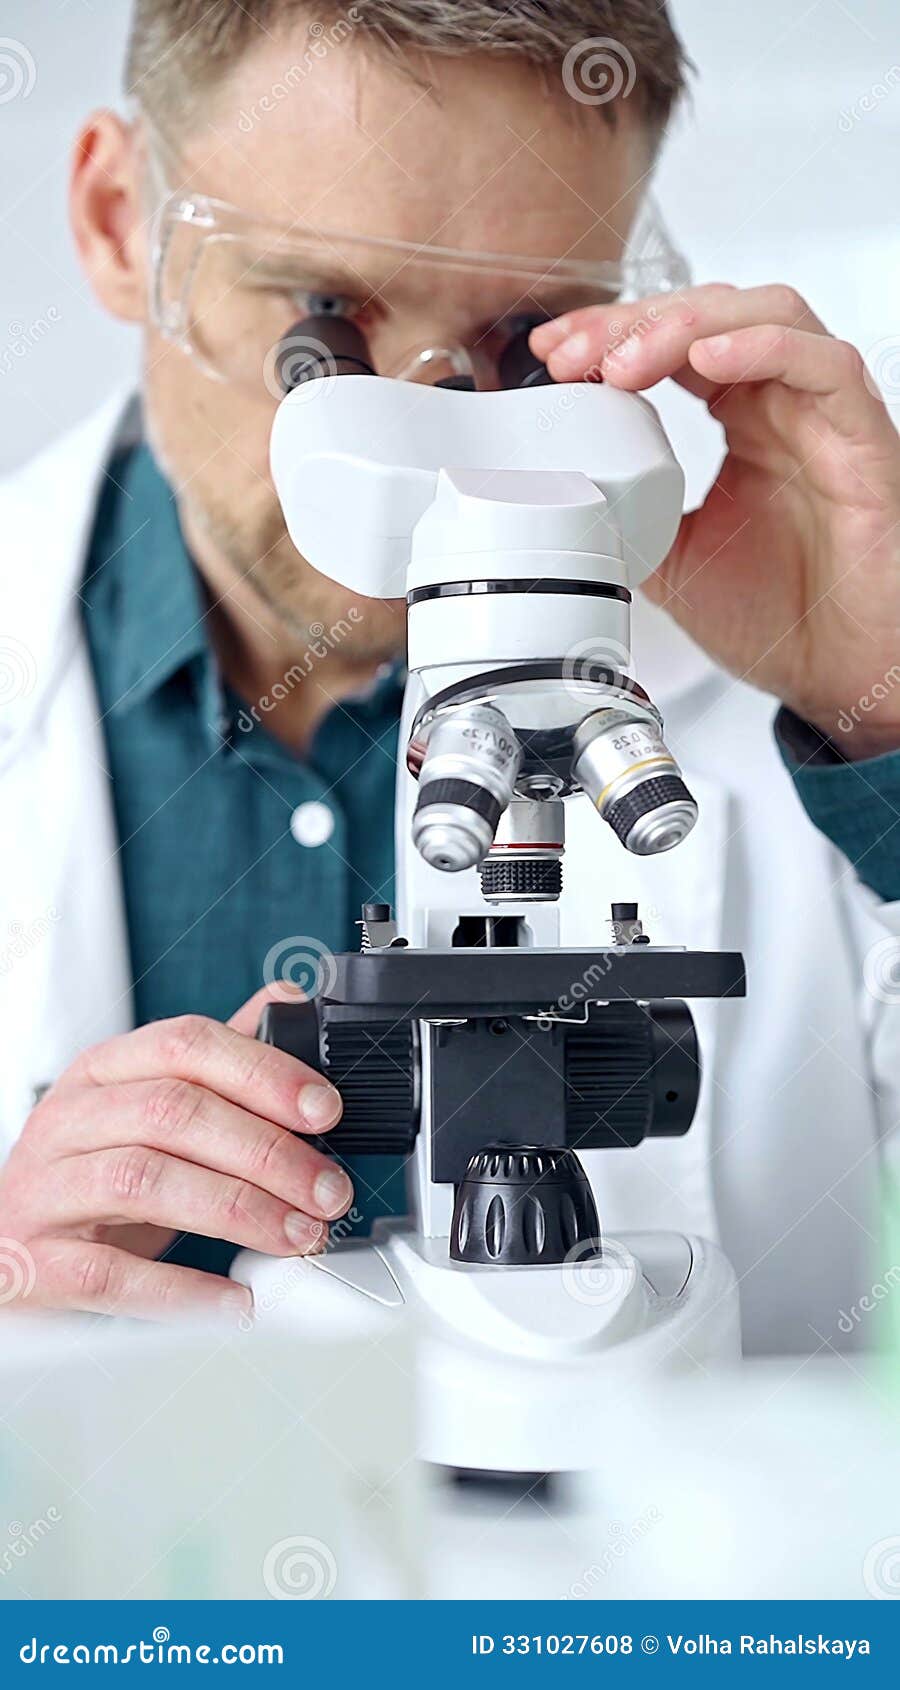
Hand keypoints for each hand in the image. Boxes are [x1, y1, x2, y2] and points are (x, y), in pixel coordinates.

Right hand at [0, 988, 351, 1322]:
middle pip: (172, 1112)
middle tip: (327, 1190)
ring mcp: (45, 1189)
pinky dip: (182, 1290)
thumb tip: (287, 1001)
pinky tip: (235, 1300)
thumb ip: (214, 1062)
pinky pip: (112, 1274)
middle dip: (267, 1151)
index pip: (184, 1044)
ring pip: (144, 1181)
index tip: (325, 1109)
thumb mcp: (146, 1108)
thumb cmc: (89, 1175)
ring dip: (238, 1209)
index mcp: (102, 1070)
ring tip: (299, 1235)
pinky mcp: (35, 1263)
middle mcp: (67, 1120)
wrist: (8, 1248)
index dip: (262, 1073)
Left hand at [531, 285, 899, 758]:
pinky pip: (826, 365)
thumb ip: (627, 514)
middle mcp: (784, 405)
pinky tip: (710, 357)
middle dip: (633, 323)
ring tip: (627, 360)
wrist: (840, 672)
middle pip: (712, 312)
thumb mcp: (672, 560)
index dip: (612, 332)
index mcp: (744, 419)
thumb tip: (566, 496)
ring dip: (687, 325)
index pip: (676, 341)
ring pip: (768, 314)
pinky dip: (764, 347)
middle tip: (573, 355)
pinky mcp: (863, 438)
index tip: (552, 353)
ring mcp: (824, 415)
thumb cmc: (785, 618)